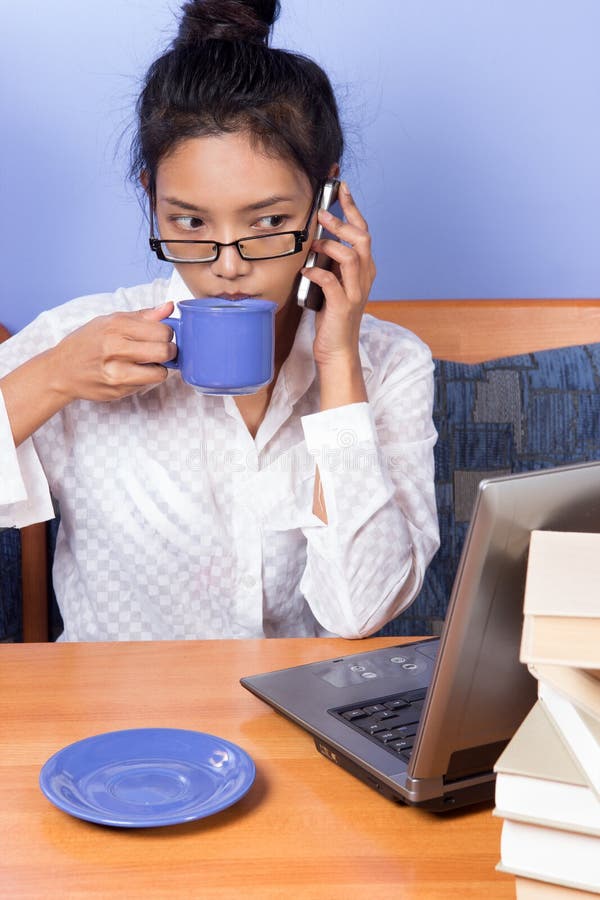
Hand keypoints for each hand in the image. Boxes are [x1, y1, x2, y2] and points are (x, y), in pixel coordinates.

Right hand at [50, 301, 176, 402]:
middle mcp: (115, 348)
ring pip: (160, 373)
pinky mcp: (117, 390)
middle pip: (164, 351)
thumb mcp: (110, 321)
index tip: (161, 335)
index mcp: (115, 325)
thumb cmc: (86, 343)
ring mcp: (116, 372)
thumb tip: (169, 307)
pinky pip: (146, 384)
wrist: (61, 370)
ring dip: (160, 368)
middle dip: (170, 351)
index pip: (162, 330)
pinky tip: (133, 372)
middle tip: (163, 350)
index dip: (168, 333)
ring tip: (149, 363)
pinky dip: (146, 378)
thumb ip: (142, 316)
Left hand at [301, 181, 375, 370]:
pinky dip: (317, 273)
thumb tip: (315, 239)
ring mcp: (356, 292)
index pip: (363, 232)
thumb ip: (331, 263)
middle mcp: (365, 277)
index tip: (341, 190)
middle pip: (362, 239)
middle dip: (342, 222)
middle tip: (322, 213)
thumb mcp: (333, 283)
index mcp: (364, 269)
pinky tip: (306, 271)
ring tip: (313, 244)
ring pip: (351, 257)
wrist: (337, 349)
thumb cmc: (332, 316)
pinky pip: (331, 282)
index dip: (353, 209)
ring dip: (330, 245)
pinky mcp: (343, 306)